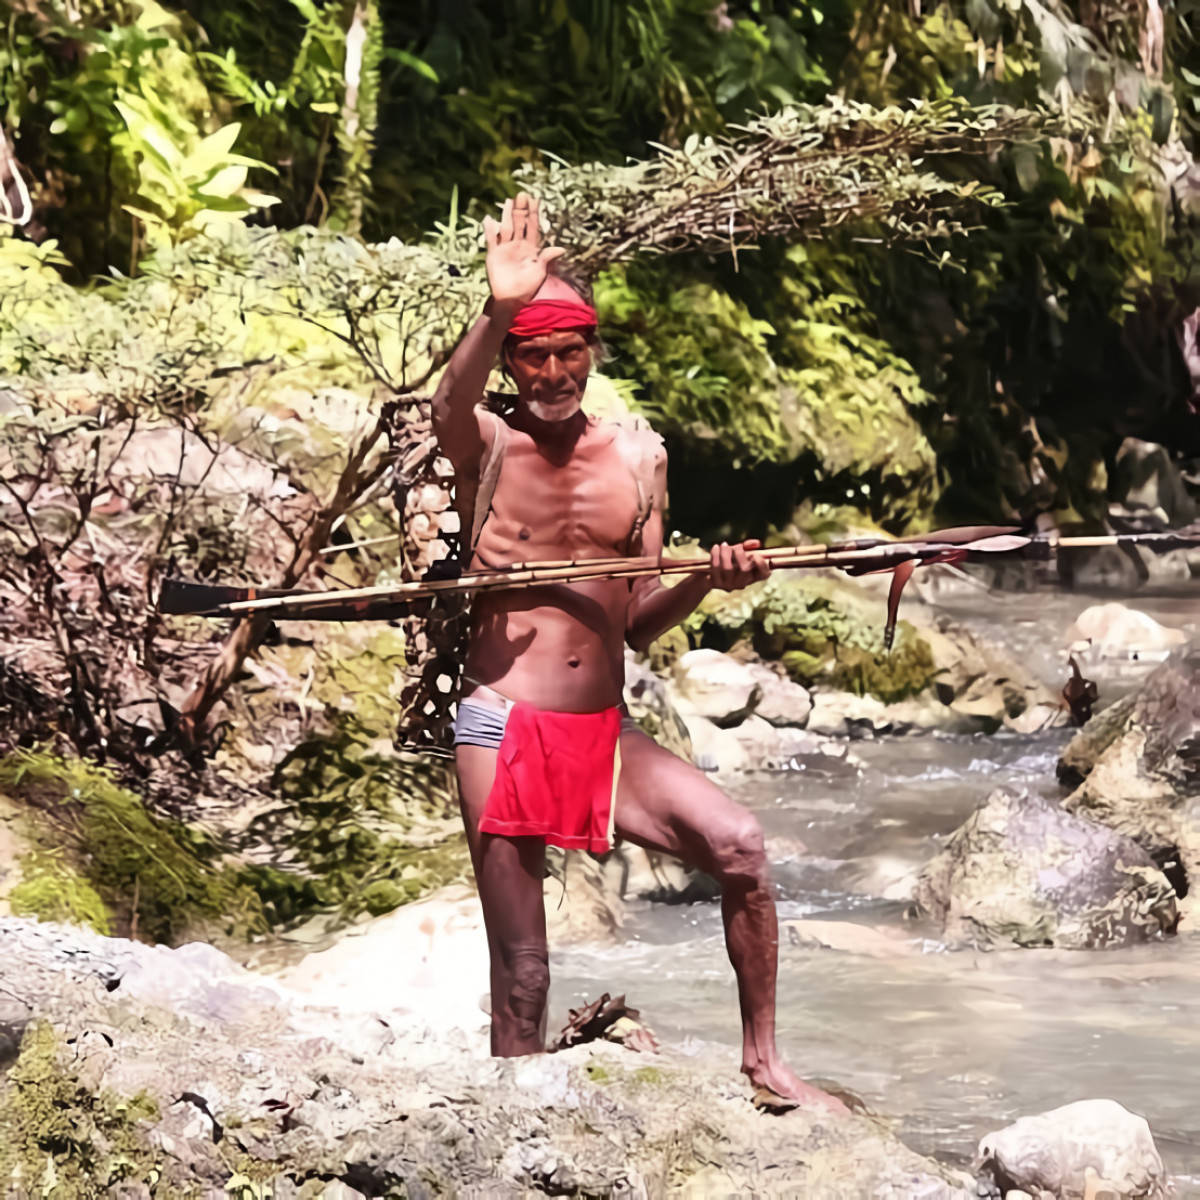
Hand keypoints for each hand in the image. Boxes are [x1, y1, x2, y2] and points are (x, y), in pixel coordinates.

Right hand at [482, 192, 564, 309]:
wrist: (511, 299)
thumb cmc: (528, 287)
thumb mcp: (540, 272)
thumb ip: (547, 258)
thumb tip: (561, 249)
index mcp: (530, 248)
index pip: (532, 227)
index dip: (533, 213)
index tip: (535, 199)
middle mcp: (517, 245)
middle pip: (519, 223)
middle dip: (521, 209)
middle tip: (523, 194)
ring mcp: (505, 248)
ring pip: (506, 227)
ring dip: (507, 215)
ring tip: (509, 201)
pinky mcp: (493, 255)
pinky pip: (491, 240)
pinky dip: (490, 230)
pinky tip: (489, 219)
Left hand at [708, 539, 769, 591]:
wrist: (709, 571)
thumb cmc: (730, 559)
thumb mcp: (740, 552)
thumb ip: (749, 546)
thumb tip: (757, 543)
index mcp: (753, 576)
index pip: (764, 574)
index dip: (761, 564)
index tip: (754, 555)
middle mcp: (742, 583)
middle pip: (744, 570)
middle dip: (740, 554)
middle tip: (737, 546)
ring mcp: (729, 585)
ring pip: (728, 568)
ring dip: (725, 552)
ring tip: (724, 544)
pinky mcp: (716, 584)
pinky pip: (715, 567)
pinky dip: (715, 554)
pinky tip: (716, 547)